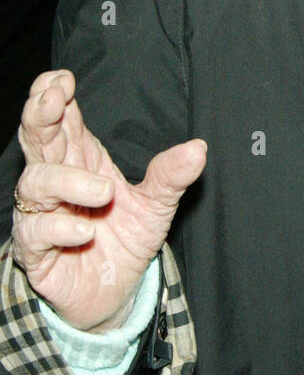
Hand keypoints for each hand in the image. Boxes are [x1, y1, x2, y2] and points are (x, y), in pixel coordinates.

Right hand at [12, 71, 206, 332]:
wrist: (114, 293)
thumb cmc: (126, 239)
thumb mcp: (156, 207)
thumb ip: (170, 177)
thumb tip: (198, 149)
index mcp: (80, 159)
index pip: (59, 118)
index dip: (53, 94)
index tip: (63, 80)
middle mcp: (56, 181)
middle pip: (35, 139)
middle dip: (38, 116)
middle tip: (51, 100)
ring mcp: (42, 215)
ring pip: (35, 183)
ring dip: (66, 180)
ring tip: (104, 190)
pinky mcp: (36, 252)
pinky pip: (36, 233)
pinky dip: (59, 228)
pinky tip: (84, 230)